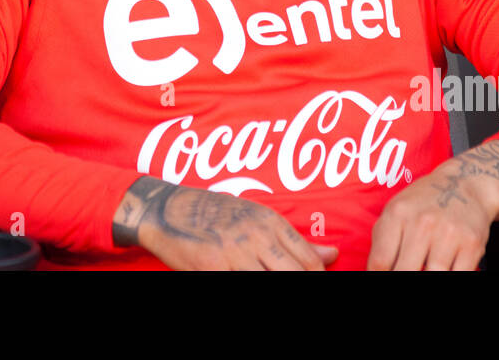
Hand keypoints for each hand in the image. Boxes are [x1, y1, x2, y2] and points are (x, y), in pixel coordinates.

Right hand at [113, 176, 338, 270]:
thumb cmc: (212, 212)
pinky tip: (246, 280)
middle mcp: (255, 236)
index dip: (317, 276)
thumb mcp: (254, 216)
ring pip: (270, 280)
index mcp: (269, 221)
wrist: (166, 209)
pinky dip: (248, 286)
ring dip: (277, 285)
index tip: (319, 280)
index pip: (308, 259)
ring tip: (276, 283)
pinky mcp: (212, 267)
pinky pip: (239, 284)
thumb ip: (290, 238)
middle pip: (294, 273)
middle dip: (303, 283)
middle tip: (305, 289)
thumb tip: (332, 255)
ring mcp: (233, 253)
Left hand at [367, 140, 498, 270]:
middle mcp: (422, 223)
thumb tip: (374, 271)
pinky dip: (449, 275)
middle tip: (406, 270)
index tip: (383, 276)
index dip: (379, 276)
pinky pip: (457, 275)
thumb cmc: (423, 201)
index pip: (380, 262)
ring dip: (427, 275)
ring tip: (424, 265)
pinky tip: (443, 267)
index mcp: (397, 214)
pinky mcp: (472, 245)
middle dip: (402, 278)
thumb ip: (382, 241)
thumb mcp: (395, 210)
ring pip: (432, 276)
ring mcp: (449, 234)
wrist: (465, 184)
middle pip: (404, 272)